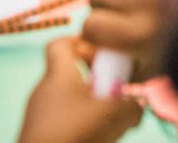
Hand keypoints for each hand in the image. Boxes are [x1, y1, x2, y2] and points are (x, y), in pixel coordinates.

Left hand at [17, 37, 141, 142]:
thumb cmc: (72, 135)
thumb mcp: (113, 115)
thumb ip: (131, 105)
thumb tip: (137, 104)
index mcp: (57, 76)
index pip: (61, 44)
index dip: (83, 44)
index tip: (104, 55)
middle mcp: (44, 92)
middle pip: (74, 76)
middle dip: (100, 86)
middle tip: (118, 100)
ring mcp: (40, 116)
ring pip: (72, 103)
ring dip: (94, 111)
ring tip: (112, 127)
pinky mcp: (41, 136)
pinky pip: (66, 123)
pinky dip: (84, 128)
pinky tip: (99, 140)